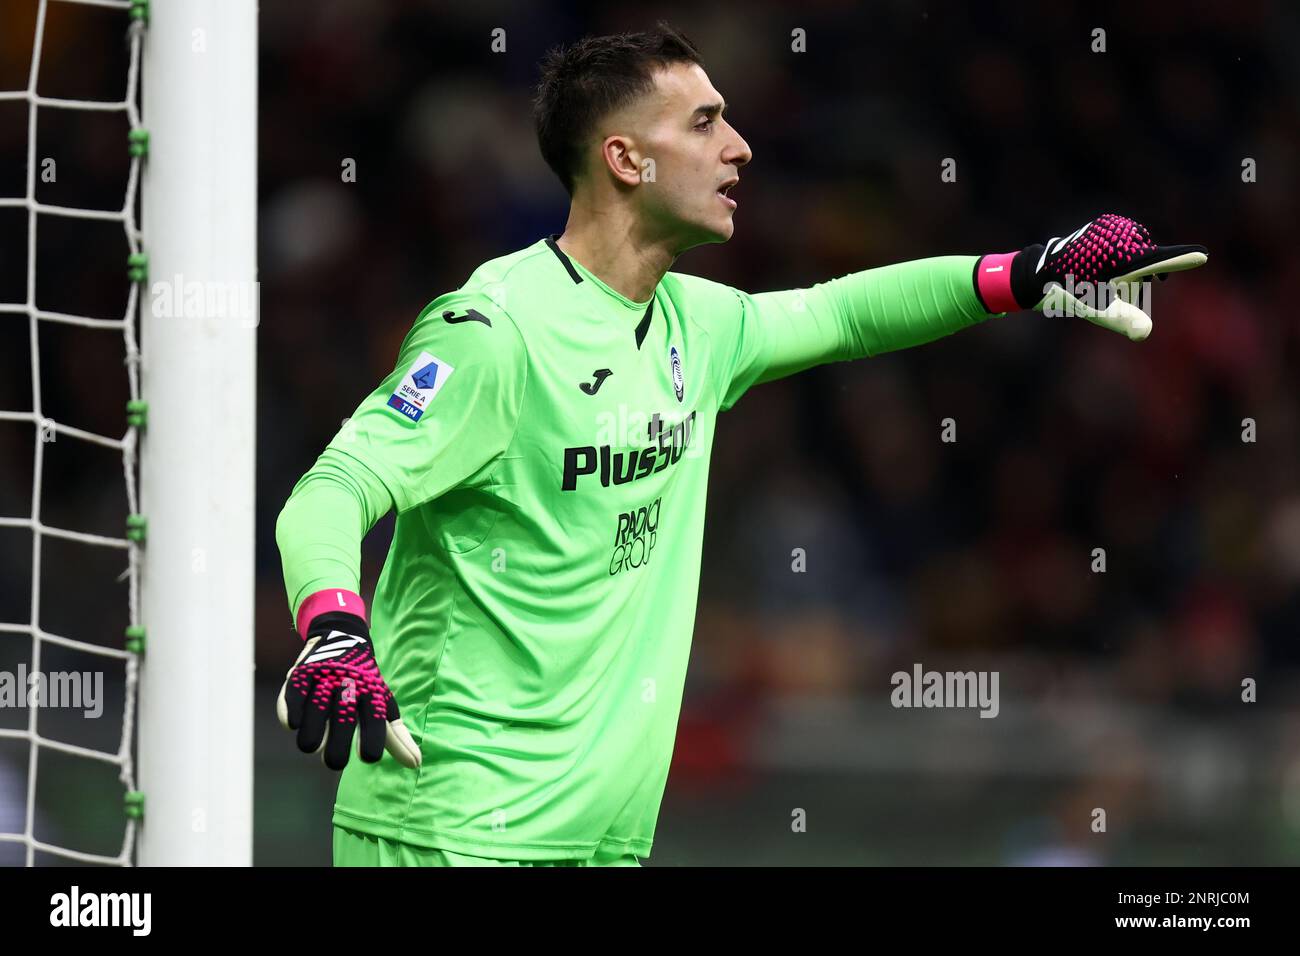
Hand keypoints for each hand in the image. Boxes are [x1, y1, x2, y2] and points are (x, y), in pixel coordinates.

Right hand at [276, 611, 421, 770]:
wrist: (343, 636)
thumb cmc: (364, 683)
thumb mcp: (382, 705)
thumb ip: (395, 737)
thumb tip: (416, 764)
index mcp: (373, 694)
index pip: (376, 722)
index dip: (371, 742)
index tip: (366, 757)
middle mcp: (350, 686)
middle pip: (343, 721)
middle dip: (336, 749)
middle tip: (334, 762)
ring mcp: (325, 678)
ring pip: (315, 712)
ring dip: (311, 735)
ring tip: (312, 745)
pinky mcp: (302, 673)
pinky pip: (293, 694)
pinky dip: (291, 712)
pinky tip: (293, 724)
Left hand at [977, 213, 1207, 339]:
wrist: (1043, 272)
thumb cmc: (1071, 294)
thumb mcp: (1098, 310)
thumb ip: (1124, 319)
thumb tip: (1145, 333)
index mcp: (1121, 261)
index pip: (1160, 260)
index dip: (1183, 259)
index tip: (1204, 255)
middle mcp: (1120, 239)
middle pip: (1152, 257)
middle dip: (1149, 271)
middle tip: (1130, 284)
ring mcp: (1114, 228)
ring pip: (1141, 249)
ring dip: (1137, 262)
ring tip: (1110, 276)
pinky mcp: (1108, 223)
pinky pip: (1129, 239)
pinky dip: (1127, 252)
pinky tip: (1107, 265)